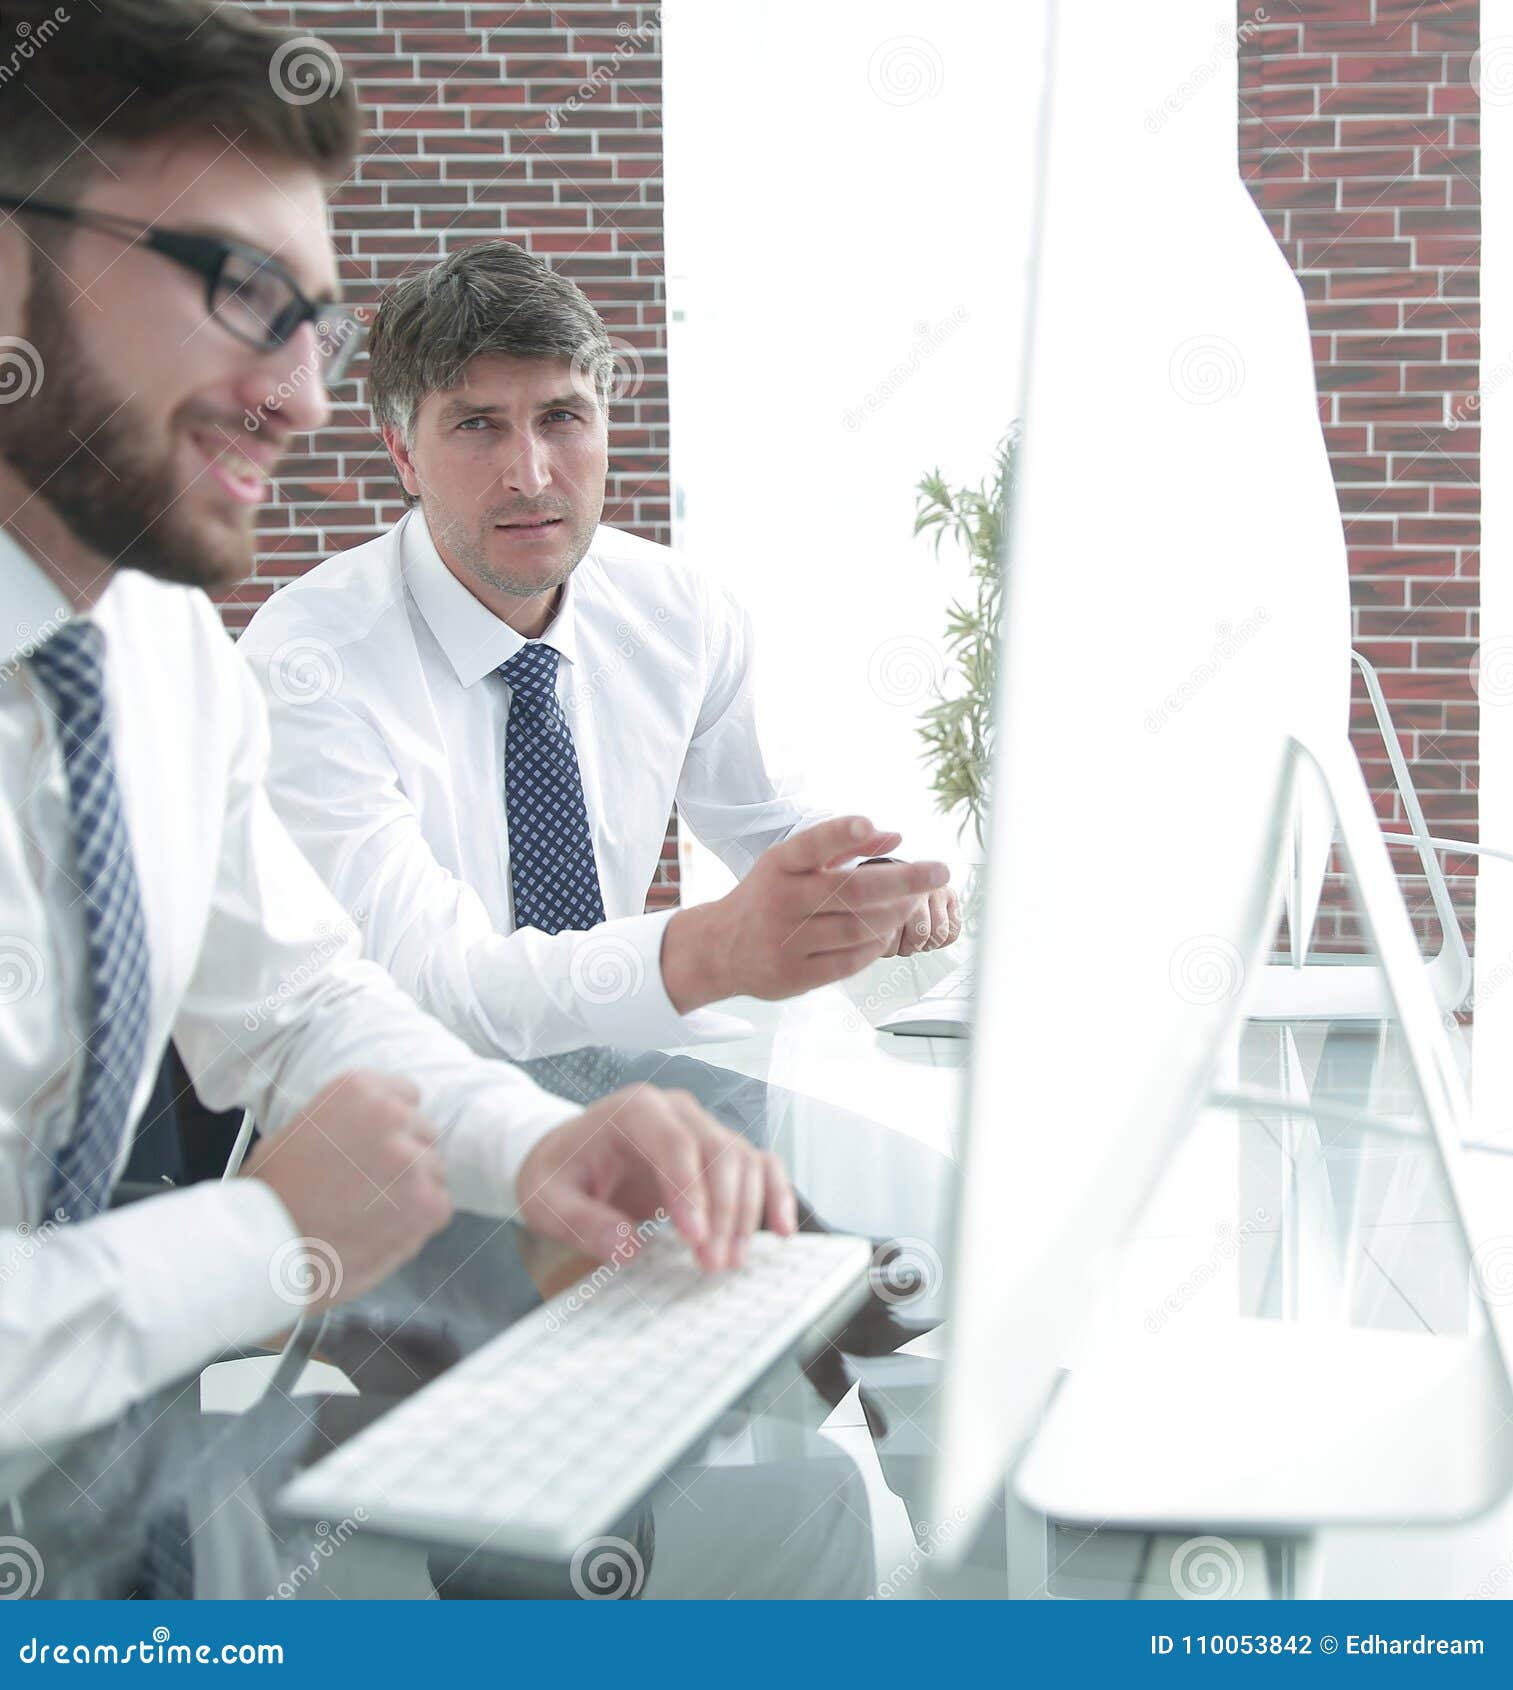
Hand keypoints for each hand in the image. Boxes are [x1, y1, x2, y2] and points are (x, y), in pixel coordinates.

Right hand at [242, 1071, 453, 1310]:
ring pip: (433, 1172)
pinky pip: (440, 1207)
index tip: (372, 1150)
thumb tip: (372, 1130)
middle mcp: (391, 1115)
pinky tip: (382, 1232)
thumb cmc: (267, 1196)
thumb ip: (346, 1121)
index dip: (390, 1129)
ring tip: (367, 1215)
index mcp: (358, 1088)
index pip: (406, 1097)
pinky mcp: (426, 1201)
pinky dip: (418, 1223)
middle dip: (402, 1161)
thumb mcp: (300, 1129)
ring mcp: (412, 1158)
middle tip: (366, 1190)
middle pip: (423, 1136)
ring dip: (411, 1192)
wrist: (262, 1248)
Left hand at [515, 1082, 796, 1271]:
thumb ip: (582, 1222)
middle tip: (713, 1264)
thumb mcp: (547, 1200)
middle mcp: (677, 1111)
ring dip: (745, 1214)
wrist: (566, 1157)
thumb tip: (626, 1247)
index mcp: (635, 1109)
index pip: (675, 1143)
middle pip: (718, 1151)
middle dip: (722, 1210)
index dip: (690, 1190)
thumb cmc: (558, 1174)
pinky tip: (781, 1231)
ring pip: (744, 1160)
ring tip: (728, 1263)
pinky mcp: (717, 1152)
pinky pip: (759, 1165)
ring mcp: (702, 1128)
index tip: (695, 1238)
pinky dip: (775, 1194)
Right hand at [660, 816, 950, 1010]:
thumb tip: (896, 836)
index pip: (810, 845)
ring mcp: (787, 942)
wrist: (718, 950)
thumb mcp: (792, 865)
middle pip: (851, 890)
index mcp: (778, 866)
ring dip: (895, 915)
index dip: (839, 833)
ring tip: (914, 903)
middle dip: (904, 880)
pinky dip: (876, 946)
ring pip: (858, 928)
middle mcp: (781, 901)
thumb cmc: (768, 897)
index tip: (868, 822)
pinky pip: (850, 961)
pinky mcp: (795, 976)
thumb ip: (843, 847)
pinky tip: (888, 933)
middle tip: (941, 870)